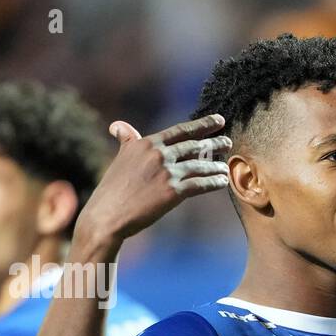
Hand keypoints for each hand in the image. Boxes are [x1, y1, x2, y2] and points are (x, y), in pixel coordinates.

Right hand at [75, 113, 231, 248]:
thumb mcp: (120, 158)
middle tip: (227, 142)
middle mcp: (158, 154)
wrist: (107, 215)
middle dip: (214, 144)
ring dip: (216, 166)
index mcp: (147, 144)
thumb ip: (127, 141)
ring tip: (225, 167)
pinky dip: (214, 183)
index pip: (180, 130)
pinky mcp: (173, 191)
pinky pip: (200, 184)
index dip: (202, 124)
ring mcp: (167, 172)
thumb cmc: (113, 189)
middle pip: (194, 146)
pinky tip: (222, 182)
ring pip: (200, 166)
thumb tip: (118, 126)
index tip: (218, 120)